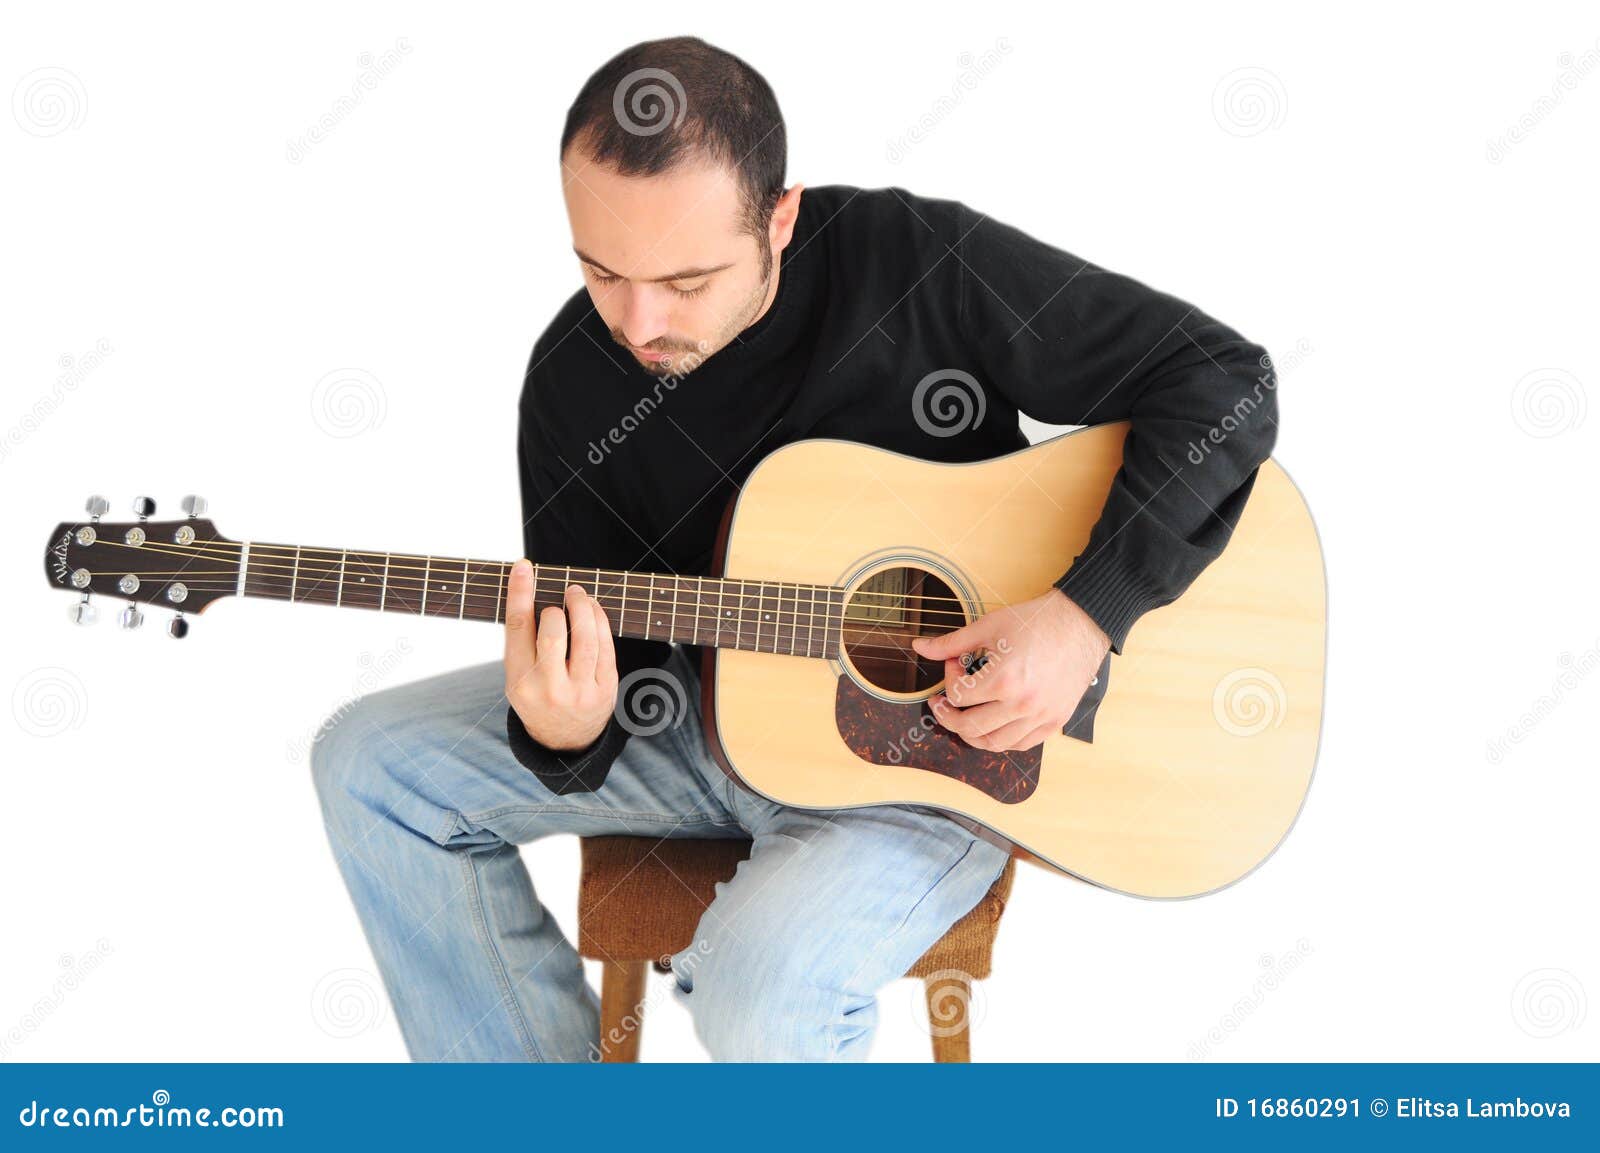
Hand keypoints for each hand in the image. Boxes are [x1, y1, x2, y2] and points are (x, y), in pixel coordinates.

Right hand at [503, 560, 618, 750]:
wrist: (565, 740)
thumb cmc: (538, 696)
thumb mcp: (518, 677)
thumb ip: (523, 641)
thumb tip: (532, 590)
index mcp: (519, 681)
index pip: (518, 629)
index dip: (520, 593)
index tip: (524, 567)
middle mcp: (548, 688)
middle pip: (554, 632)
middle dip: (558, 607)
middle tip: (560, 598)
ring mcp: (580, 690)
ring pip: (586, 637)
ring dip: (583, 606)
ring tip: (578, 594)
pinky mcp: (605, 688)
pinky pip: (605, 646)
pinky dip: (600, 621)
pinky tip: (594, 610)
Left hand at [911, 589, 1109, 752]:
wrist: (1081, 623)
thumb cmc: (1037, 621)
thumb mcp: (989, 626)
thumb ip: (951, 643)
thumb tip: (920, 647)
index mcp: (1003, 680)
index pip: (958, 696)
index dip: (949, 678)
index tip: (955, 664)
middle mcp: (1022, 704)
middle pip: (970, 727)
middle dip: (949, 716)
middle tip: (943, 704)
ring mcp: (1041, 716)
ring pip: (994, 744)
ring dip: (972, 735)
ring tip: (965, 719)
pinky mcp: (1055, 721)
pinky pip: (1022, 744)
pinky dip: (1002, 740)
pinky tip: (994, 725)